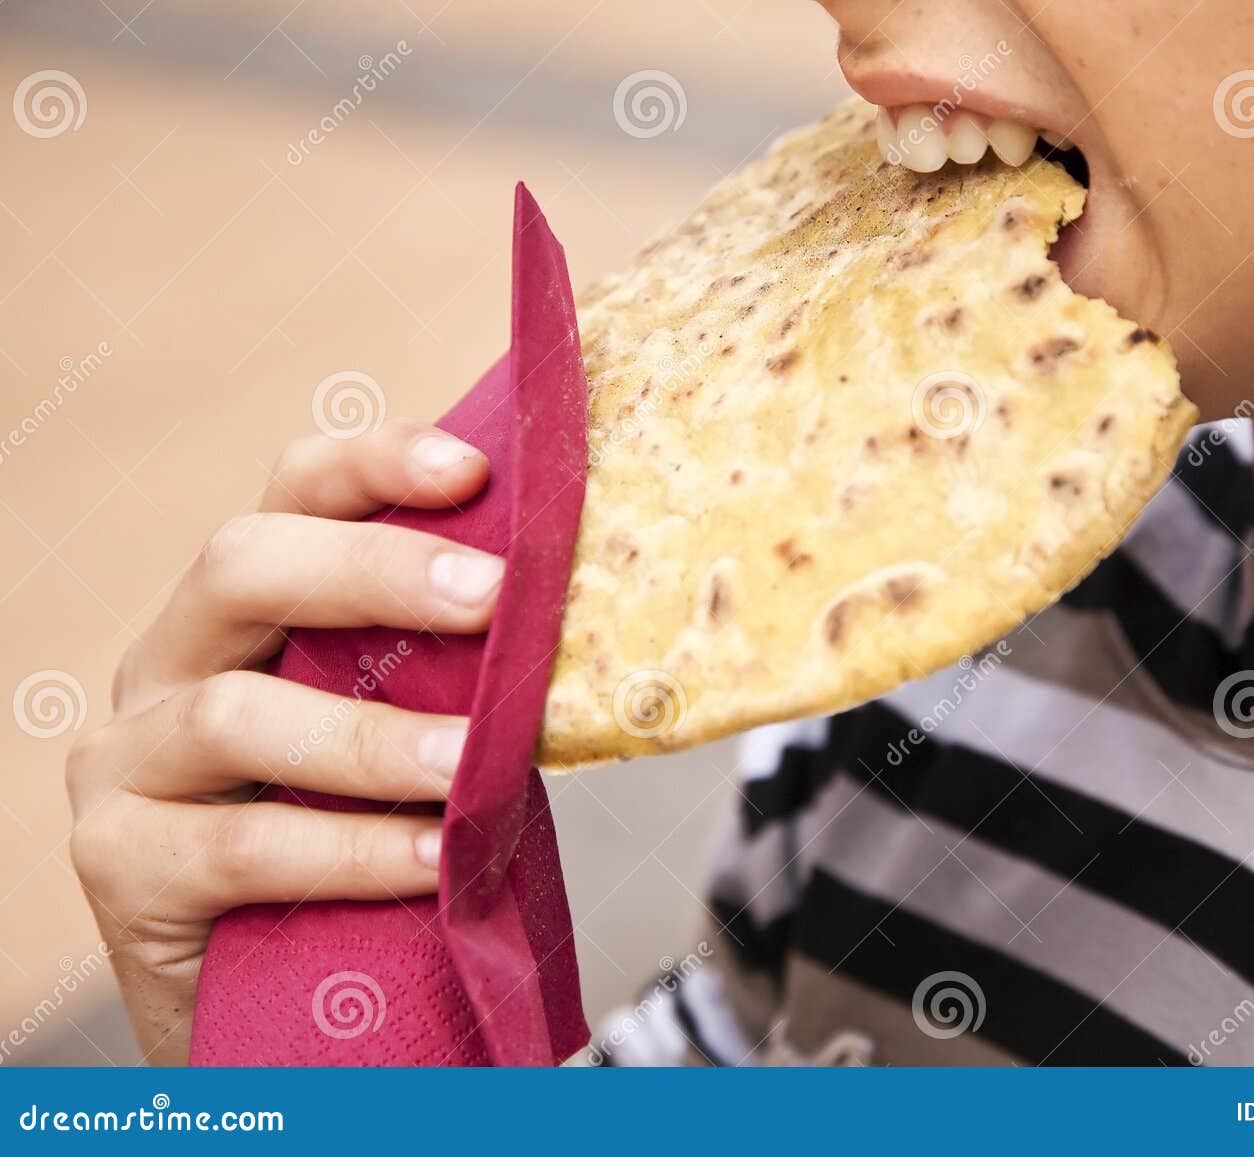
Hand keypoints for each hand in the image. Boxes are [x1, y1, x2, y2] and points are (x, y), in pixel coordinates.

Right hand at [66, 420, 501, 1064]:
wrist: (282, 1001)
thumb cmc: (367, 839)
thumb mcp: (408, 732)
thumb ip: (452, 672)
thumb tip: (572, 615)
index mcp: (246, 608)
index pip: (292, 494)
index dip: (375, 465)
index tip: (472, 470)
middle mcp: (171, 660)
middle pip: (242, 565)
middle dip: (375, 570)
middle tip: (494, 597)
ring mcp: (126, 760)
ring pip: (236, 714)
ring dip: (373, 736)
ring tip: (473, 760)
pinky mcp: (118, 863)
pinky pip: (241, 846)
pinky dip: (349, 850)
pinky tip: (432, 859)